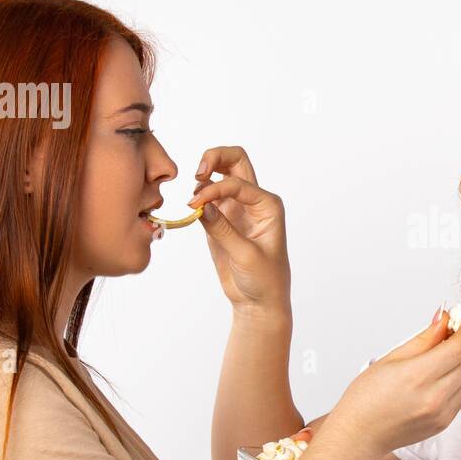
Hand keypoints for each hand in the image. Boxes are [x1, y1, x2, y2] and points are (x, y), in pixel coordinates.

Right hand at [187, 146, 289, 315]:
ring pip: (220, 175)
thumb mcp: (245, 255)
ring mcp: (237, 208)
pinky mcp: (221, 220)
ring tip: (194, 200)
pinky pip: (207, 198)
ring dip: (204, 178)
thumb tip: (201, 204)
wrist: (259, 301)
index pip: (238, 182)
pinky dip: (198, 196)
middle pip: (234, 161)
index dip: (215, 188)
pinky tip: (192, 209)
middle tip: (197, 172)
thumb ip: (223, 229)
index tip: (197, 204)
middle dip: (214, 158)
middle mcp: (254, 202)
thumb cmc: (264, 279)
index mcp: (268, 205)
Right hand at [322, 308, 460, 457]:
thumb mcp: (391, 358)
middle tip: (447, 337)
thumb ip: (423, 338)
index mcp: (418, 376)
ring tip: (439, 361)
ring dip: (460, 364)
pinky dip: (456, 383)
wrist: (361, 434)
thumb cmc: (366, 398)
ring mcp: (442, 413)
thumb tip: (443, 320)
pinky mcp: (444, 423)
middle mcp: (434, 397)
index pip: (459, 347)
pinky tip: (437, 381)